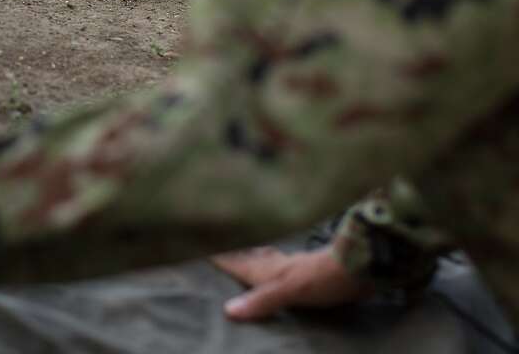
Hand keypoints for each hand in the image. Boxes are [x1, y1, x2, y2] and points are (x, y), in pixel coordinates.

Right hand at [212, 246, 371, 320]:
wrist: (359, 269)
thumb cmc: (322, 279)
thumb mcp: (289, 291)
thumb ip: (261, 300)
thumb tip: (227, 310)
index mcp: (266, 269)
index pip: (234, 262)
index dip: (216, 257)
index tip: (194, 247)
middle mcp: (274, 265)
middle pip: (245, 257)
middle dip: (228, 252)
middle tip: (211, 245)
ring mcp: (289, 267)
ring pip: (260, 258)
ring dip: (246, 254)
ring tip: (236, 250)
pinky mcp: (304, 272)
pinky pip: (275, 263)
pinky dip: (266, 260)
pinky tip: (272, 261)